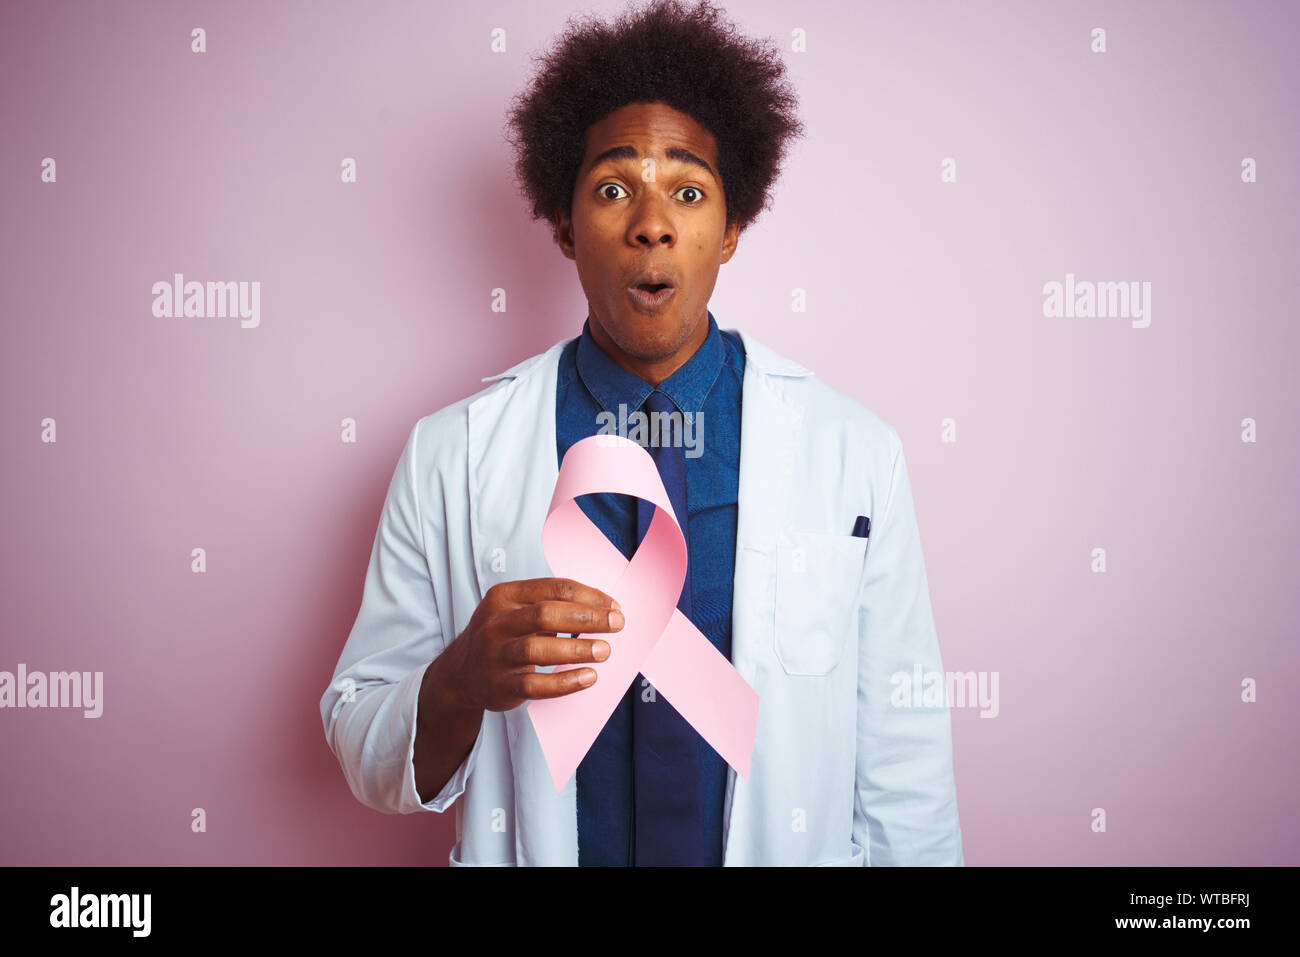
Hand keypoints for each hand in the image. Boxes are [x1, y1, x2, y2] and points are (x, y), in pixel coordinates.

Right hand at [441, 577, 623, 712]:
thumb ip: (550, 604)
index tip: (614, 606)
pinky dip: (565, 682)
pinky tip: (589, 677)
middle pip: (545, 614)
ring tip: (605, 651)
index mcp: (504, 596)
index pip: (553, 589)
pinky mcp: (499, 685)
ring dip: (576, 648)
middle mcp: (496, 623)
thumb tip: (603, 607)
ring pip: (538, 649)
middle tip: (617, 623)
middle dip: (586, 617)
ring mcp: (495, 655)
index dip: (588, 596)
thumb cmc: (501, 635)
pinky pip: (535, 685)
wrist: (459, 673)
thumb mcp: (514, 609)